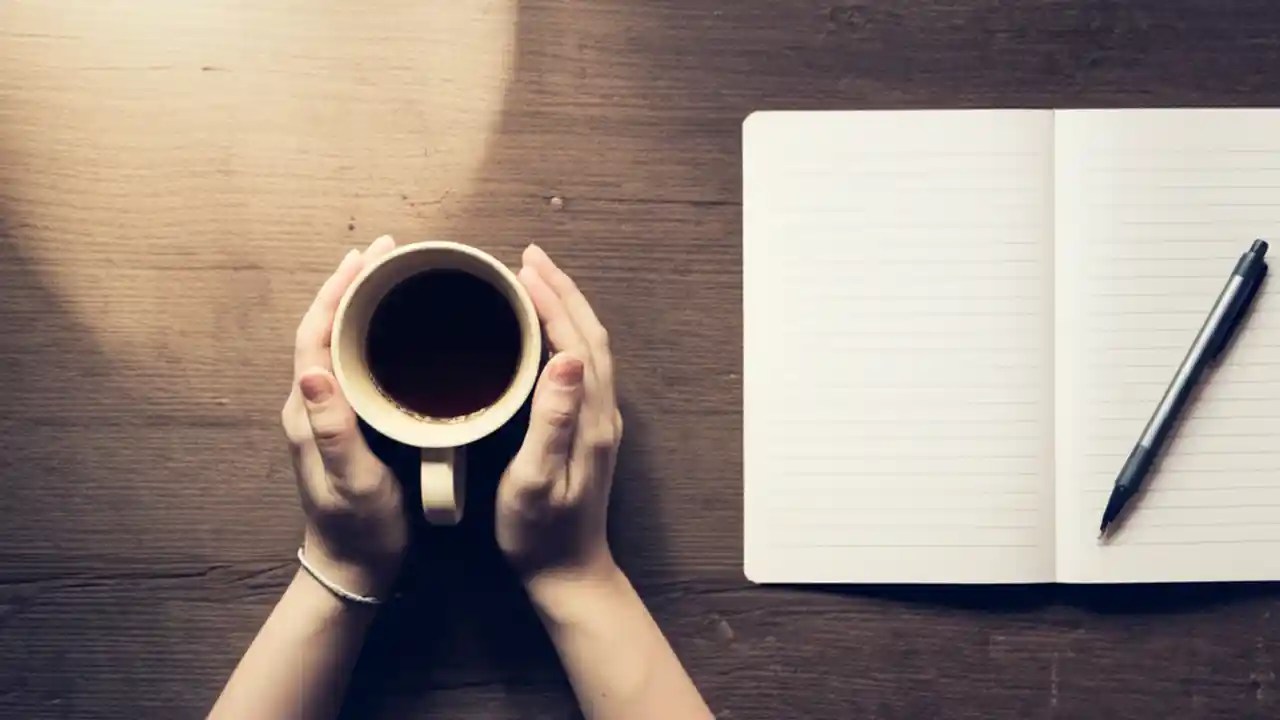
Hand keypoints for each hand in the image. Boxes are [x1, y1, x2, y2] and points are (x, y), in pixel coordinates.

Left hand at [280, 236, 408, 597]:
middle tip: (387, 252)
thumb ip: (332, 431)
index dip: (337, 290)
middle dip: (351, 284)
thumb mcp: (350, 482)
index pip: (314, 332)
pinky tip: (399, 328)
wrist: (356, 566)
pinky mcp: (349, 420)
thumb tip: (313, 373)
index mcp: (308, 410)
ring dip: (360, 303)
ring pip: (339, 340)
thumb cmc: (359, 528)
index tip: (368, 258)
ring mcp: (330, 411)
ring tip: (391, 275)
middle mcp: (313, 403)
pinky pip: (356, 360)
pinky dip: (373, 332)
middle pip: (325, 326)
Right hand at [497, 245, 622, 585]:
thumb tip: (568, 357)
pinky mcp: (590, 429)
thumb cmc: (539, 533)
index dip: (551, 299)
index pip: (576, 340)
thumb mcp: (536, 479)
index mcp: (591, 418)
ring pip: (589, 346)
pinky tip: (543, 332)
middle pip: (589, 334)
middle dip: (562, 290)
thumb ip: (553, 419)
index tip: (524, 267)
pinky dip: (564, 333)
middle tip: (529, 258)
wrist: (567, 573)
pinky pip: (582, 364)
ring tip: (534, 280)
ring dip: (566, 307)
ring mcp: (600, 420)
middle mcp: (603, 412)